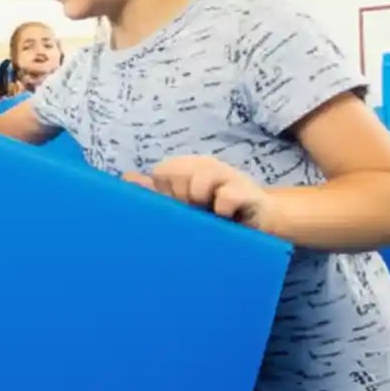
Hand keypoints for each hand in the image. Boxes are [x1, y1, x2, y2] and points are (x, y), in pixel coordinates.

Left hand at [124, 156, 279, 232]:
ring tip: (211, 215)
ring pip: (198, 181)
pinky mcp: (248, 192)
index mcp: (188, 169)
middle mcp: (206, 166)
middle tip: (197, 211)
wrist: (263, 224)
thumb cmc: (216, 217)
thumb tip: (126, 178)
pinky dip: (222, 211)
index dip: (164, 194)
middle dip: (180, 198)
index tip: (178, 208)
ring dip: (199, 201)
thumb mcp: (184, 206)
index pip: (161, 172)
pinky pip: (225, 198)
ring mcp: (228, 176)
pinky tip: (227, 220)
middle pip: (174, 172)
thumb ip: (156, 194)